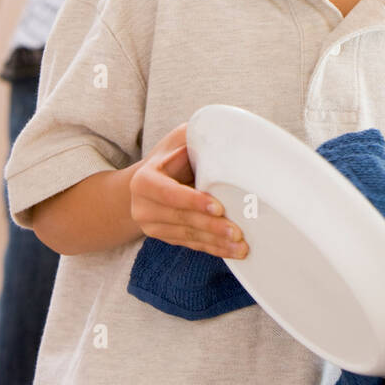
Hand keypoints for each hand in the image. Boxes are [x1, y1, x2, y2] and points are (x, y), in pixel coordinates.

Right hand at [129, 123, 247, 258]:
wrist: (147, 182)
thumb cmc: (170, 156)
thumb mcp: (177, 140)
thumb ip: (196, 136)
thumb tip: (227, 132)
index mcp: (144, 181)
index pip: (169, 194)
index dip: (193, 201)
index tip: (218, 206)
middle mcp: (143, 207)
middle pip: (181, 219)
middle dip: (211, 226)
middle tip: (237, 232)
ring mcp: (152, 226)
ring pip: (188, 236)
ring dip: (216, 243)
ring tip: (241, 246)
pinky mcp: (166, 237)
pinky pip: (191, 245)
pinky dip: (213, 249)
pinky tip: (232, 252)